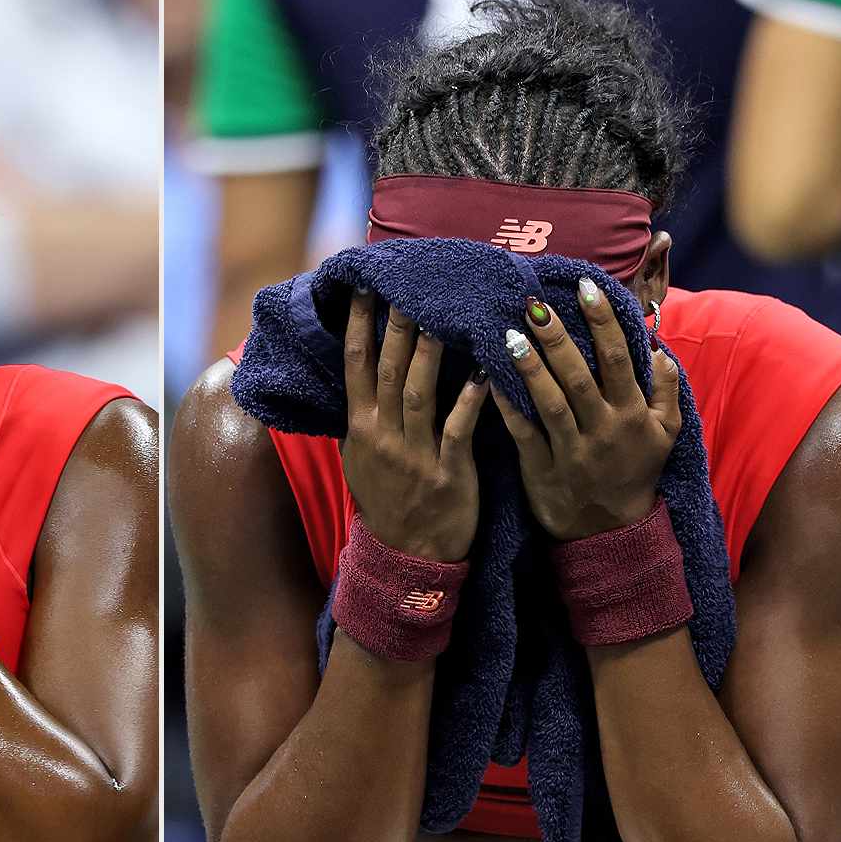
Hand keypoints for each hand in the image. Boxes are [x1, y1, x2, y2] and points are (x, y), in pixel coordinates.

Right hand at [340, 289, 489, 560]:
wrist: (408, 555)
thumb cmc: (389, 501)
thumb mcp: (361, 458)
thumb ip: (365, 415)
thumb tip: (360, 372)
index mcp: (361, 428)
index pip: (355, 365)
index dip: (358, 325)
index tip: (364, 288)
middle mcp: (382, 436)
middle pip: (387, 370)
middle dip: (395, 326)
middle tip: (406, 285)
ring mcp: (413, 455)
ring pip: (419, 393)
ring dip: (429, 353)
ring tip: (440, 315)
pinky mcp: (446, 473)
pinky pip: (458, 429)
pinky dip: (470, 399)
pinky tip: (485, 371)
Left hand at [491, 285, 680, 540]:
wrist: (610, 532)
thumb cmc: (635, 472)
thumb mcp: (665, 434)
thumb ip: (665, 390)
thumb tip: (658, 348)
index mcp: (633, 415)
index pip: (618, 360)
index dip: (603, 322)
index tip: (586, 287)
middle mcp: (603, 430)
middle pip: (579, 377)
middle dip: (558, 339)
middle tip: (535, 304)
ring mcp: (572, 451)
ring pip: (550, 404)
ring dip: (530, 368)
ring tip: (510, 334)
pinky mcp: (542, 470)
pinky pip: (523, 433)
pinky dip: (507, 406)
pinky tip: (489, 377)